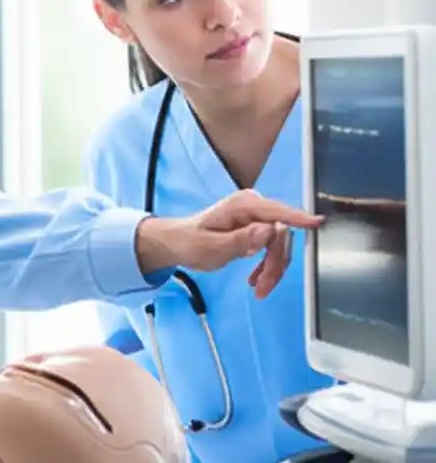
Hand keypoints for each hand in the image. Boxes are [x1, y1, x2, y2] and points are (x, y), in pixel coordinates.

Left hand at [136, 189, 320, 278]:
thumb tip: (267, 231)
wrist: (176, 244)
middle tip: (262, 289)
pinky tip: (257, 280)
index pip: (277, 212)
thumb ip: (241, 240)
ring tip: (258, 289)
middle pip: (281, 235)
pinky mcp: (255, 227)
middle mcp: (253, 206)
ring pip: (279, 245)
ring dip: (272, 269)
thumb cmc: (190, 243)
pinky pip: (272, 247)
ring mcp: (255, 216)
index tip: (319, 224)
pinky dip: (267, 265)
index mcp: (243, 205)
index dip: (299, 219)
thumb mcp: (212, 247)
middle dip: (276, 264)